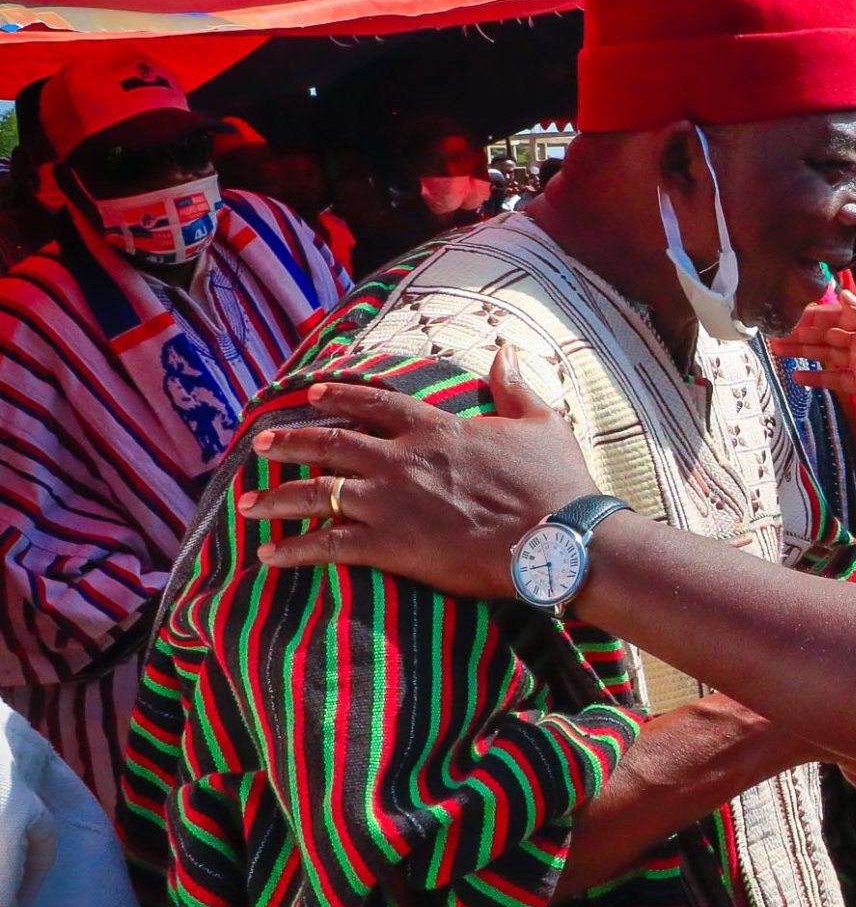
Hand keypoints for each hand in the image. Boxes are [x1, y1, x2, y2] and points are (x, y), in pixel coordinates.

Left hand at [237, 346, 598, 595]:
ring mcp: (390, 501)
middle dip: (291, 442)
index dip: (341, 396)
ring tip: (246, 502)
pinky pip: (328, 545)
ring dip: (277, 496)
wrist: (558, 536)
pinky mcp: (389, 544)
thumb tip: (505, 351)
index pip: (376, 403)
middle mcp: (402, 459)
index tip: (311, 393)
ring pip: (316, 493)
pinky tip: (267, 555)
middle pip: (331, 443)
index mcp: (436, 428)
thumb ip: (515, 387)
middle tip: (260, 442)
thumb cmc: (555, 483)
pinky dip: (294, 551)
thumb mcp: (542, 423)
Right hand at [769, 286, 855, 435]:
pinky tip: (798, 377)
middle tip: (772, 333)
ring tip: (777, 351)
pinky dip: (818, 377)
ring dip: (804, 352)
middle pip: (828, 334)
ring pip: (828, 355)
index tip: (788, 313)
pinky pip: (836, 380)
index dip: (814, 314)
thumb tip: (843, 296)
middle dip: (801, 333)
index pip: (839, 315)